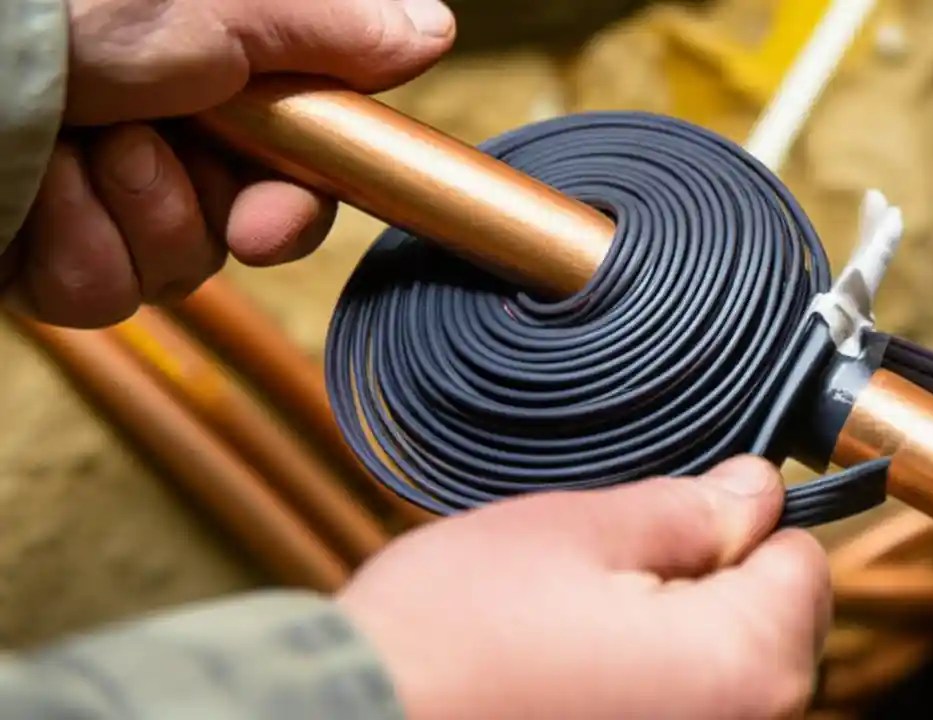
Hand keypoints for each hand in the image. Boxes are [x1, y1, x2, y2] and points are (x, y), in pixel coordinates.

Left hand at [6, 0, 454, 326]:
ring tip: (77, 153)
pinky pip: (100, 298)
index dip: (299, 200)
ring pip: (174, 270)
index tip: (273, 217)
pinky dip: (71, 252)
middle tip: (151, 159)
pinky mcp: (42, 248)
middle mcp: (157, 129)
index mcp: (198, 66)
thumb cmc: (39, 14)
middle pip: (240, 224)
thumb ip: (314, 29)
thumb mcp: (193, 8)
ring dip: (130, 220)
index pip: (299, 153)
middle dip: (198, 207)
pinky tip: (33, 201)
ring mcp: (97, 192)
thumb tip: (431, 28)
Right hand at [339, 456, 831, 719]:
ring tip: (581, 619)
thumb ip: (691, 510)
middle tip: (615, 564)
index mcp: (746, 664)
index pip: (806, 562)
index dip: (747, 521)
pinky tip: (573, 670)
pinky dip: (648, 685)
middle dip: (717, 582)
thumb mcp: (581, 530)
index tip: (691, 511)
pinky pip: (683, 711)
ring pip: (726, 671)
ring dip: (676, 634)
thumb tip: (756, 490)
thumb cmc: (456, 635)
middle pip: (776, 625)